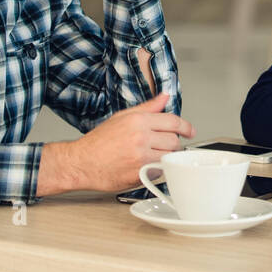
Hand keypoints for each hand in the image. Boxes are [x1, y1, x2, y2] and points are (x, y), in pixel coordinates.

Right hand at [74, 92, 194, 191]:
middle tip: (162, 145)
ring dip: (166, 157)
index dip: (185, 126)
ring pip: (169, 156)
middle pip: (174, 140)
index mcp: (138, 121)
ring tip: (152, 155)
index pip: (173, 121)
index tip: (190, 131)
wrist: (81, 163)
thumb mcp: (122, 117)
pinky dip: (157, 169)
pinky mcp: (139, 174)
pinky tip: (145, 166)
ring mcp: (140, 157)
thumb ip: (148, 107)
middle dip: (172, 143)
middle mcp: (140, 138)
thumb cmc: (99, 141)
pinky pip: (159, 171)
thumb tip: (165, 96)